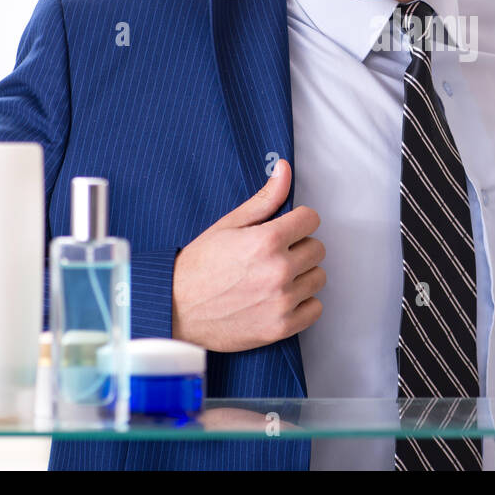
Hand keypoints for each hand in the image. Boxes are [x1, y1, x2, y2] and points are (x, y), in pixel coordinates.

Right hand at [170, 159, 324, 351]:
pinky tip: (281, 298)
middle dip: (299, 248)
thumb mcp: (229, 225)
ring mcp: (282, 300)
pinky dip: (303, 304)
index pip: (311, 220)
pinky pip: (315, 309)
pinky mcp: (281, 326)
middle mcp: (279, 270)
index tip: (284, 230)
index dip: (297, 222)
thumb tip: (284, 168)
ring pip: (318, 278)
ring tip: (275, 278)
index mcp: (267, 240)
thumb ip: (265, 199)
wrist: (176, 308)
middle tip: (274, 256)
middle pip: (317, 249)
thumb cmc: (200, 265)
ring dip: (302, 276)